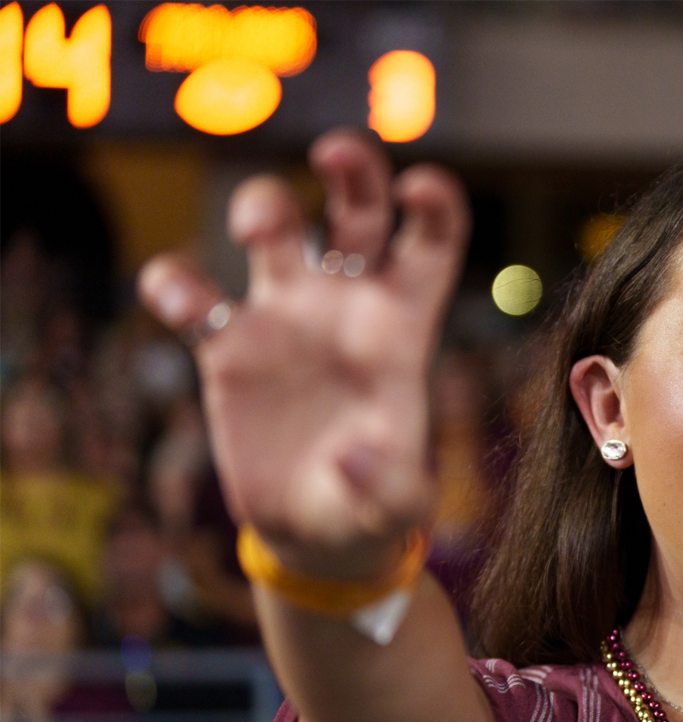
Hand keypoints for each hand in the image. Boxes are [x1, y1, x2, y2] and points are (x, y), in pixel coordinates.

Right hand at [138, 130, 468, 576]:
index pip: (430, 244)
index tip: (418, 185)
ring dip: (264, 204)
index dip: (433, 203)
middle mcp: (346, 308)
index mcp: (401, 330)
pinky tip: (179, 299)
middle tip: (335, 150)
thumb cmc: (374, 512)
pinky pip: (193, 295)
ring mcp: (286, 320)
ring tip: (259, 229)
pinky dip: (175, 282)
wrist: (319, 536)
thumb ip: (388, 484)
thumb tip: (351, 454)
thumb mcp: (395, 507)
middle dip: (352, 166)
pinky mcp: (229, 350)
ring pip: (276, 227)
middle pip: (356, 209)